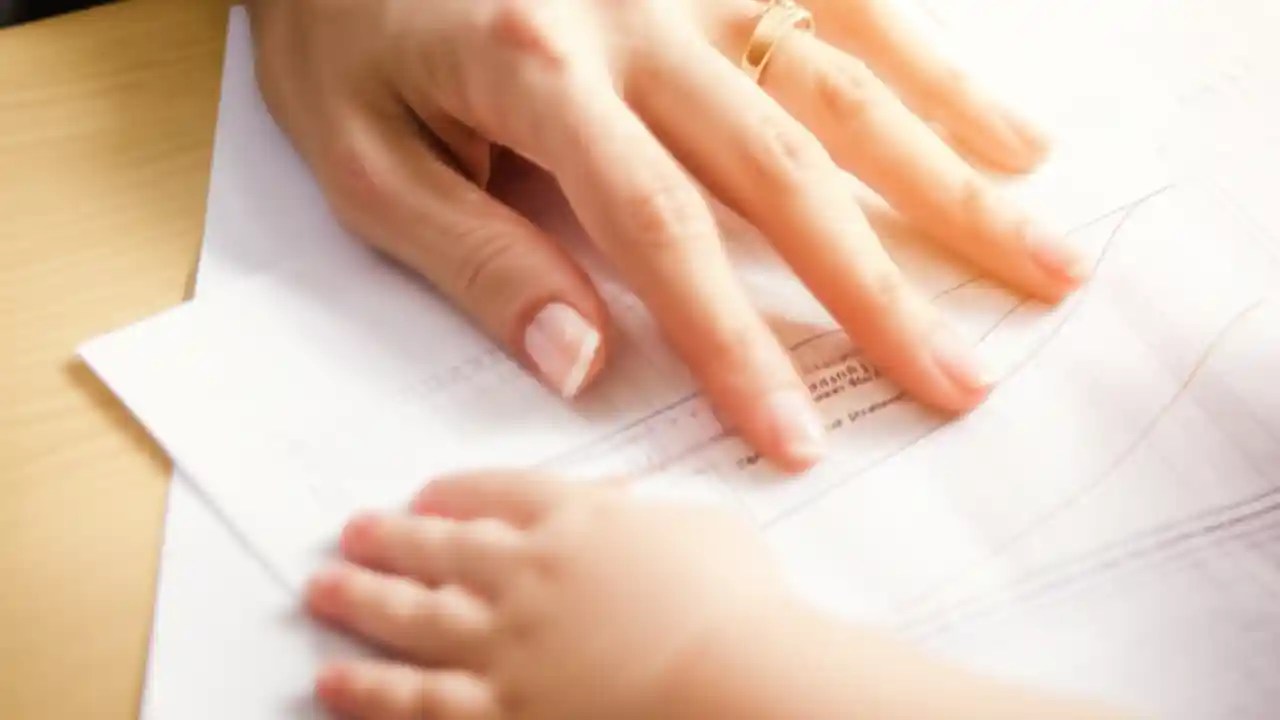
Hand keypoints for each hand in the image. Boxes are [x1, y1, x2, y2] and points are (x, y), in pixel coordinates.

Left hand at [249, 0, 1085, 470]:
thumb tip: (585, 363)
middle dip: (883, 289)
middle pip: (788, 166)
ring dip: (954, 179)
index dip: (736, 344)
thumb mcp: (362, 159)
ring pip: (850, 78)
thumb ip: (474, 256)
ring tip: (1044, 262)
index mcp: (538, 73)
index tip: (796, 437)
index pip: (662, 233)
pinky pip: (850, 2)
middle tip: (963, 382)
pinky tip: (1012, 132)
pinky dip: (939, 71)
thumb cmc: (341, 30)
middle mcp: (639, 13)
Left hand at [306, 472, 789, 718]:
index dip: (456, 492)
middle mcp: (526, 573)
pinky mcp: (500, 712)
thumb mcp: (707, 531)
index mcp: (577, 521)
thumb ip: (653, 516)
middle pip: (440, 546)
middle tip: (353, 531)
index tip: (429, 495)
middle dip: (390, 538)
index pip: (498, 493)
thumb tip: (629, 504)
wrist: (740, 683)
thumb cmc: (741, 609)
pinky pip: (415, 699)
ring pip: (411, 615)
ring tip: (322, 590)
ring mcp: (506, 644)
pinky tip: (333, 680)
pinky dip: (368, 688)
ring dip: (360, 600)